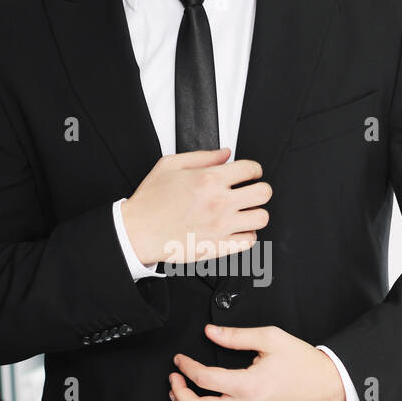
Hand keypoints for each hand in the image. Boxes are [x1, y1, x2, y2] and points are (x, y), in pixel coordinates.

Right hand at [120, 148, 271, 265]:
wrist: (138, 231)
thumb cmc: (150, 201)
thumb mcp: (169, 165)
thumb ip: (201, 156)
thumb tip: (224, 154)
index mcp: (208, 180)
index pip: (250, 169)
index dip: (254, 169)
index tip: (251, 173)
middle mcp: (219, 202)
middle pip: (263, 193)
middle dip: (260, 188)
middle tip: (251, 190)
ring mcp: (221, 226)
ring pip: (261, 218)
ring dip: (255, 212)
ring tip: (245, 211)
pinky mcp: (219, 246)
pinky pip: (250, 240)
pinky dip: (247, 234)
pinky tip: (237, 229)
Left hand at [167, 324, 347, 400]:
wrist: (329, 386)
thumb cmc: (304, 363)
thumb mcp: (270, 338)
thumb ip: (235, 335)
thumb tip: (211, 332)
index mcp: (249, 386)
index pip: (204, 379)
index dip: (185, 367)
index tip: (179, 359)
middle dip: (178, 394)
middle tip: (174, 378)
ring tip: (180, 393)